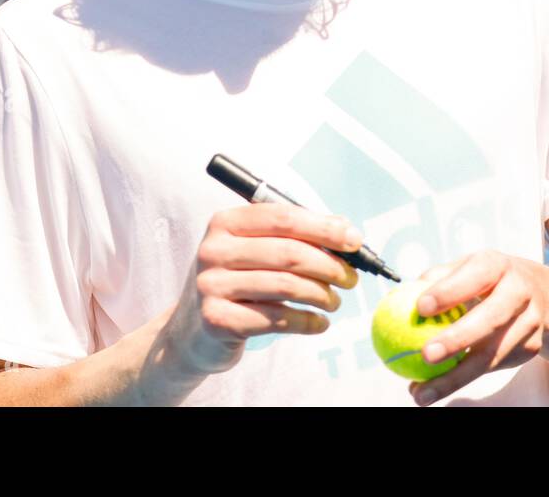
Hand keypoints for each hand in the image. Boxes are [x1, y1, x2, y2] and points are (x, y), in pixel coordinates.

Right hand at [161, 204, 362, 378]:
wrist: (193, 331)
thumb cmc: (238, 282)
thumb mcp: (257, 250)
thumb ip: (296, 236)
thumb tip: (346, 229)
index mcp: (226, 222)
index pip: (283, 218)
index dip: (324, 228)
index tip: (355, 241)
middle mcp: (214, 249)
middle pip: (289, 253)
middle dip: (329, 266)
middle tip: (351, 279)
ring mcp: (212, 285)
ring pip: (286, 286)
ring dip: (322, 295)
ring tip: (335, 302)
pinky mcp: (217, 320)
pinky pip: (276, 319)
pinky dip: (307, 321)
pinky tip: (319, 323)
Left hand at [406, 250, 548, 405]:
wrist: (545, 296)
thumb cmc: (492, 280)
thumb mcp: (469, 267)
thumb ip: (440, 277)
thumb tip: (405, 293)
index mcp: (497, 265)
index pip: (474, 275)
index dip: (449, 291)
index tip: (420, 308)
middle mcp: (518, 291)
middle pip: (491, 318)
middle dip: (458, 339)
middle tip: (425, 356)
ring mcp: (528, 322)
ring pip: (492, 355)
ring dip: (454, 378)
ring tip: (420, 392)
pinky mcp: (530, 349)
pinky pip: (492, 367)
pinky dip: (462, 379)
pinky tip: (435, 387)